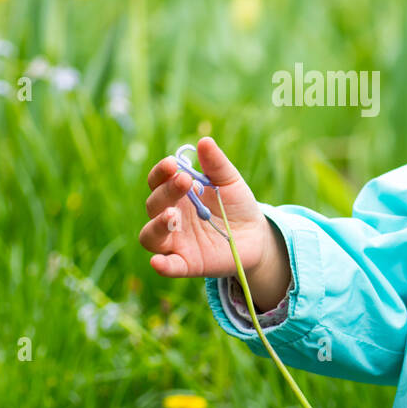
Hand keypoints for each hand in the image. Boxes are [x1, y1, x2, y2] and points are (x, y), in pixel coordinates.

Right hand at [140, 137, 271, 279]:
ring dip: (156, 225)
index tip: (172, 163)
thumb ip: (217, 165)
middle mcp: (170, 217)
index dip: (160, 173)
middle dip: (165, 192)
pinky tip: (158, 262)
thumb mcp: (230, 182)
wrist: (256, 235)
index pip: (157, 182)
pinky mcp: (187, 263)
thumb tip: (204, 142)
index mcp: (176, 194)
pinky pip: (169, 266)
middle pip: (153, 205)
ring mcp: (176, 242)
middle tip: (184, 181)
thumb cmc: (237, 205)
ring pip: (150, 236)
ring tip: (172, 215)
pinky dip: (162, 265)